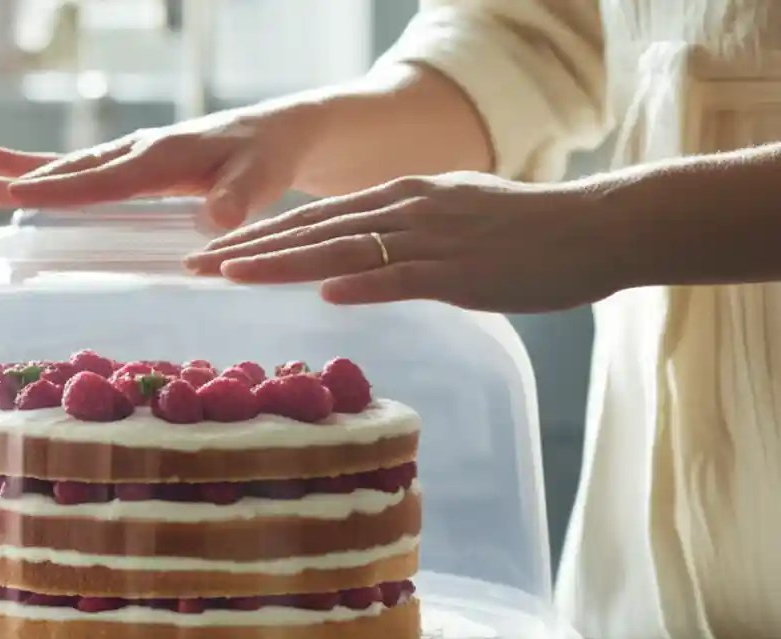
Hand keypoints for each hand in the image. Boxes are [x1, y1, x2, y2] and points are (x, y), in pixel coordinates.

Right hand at [0, 107, 321, 229]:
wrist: (279, 135)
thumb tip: (218, 216)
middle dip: (25, 176)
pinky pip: (86, 173)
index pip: (105, 179)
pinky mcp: (135, 164)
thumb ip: (238, 197)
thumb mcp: (262, 179)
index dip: (61, 190)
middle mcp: (141, 151)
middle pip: (73, 168)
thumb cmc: (269, 159)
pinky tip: (16, 180)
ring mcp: (134, 156)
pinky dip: (50, 176)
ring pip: (70, 165)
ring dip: (23, 169)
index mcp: (165, 156)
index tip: (20, 195)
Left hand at [183, 172, 625, 312]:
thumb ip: (398, 235)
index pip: (316, 218)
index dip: (262, 235)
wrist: (592, 229)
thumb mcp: (448, 217)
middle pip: (315, 230)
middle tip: (194, 265)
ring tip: (231, 274)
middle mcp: (407, 210)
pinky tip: (326, 293)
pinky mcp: (463, 271)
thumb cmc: (522, 233)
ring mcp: (433, 239)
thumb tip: (348, 267)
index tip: (214, 253)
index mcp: (401, 197)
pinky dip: (364, 284)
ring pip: (344, 250)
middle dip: (251, 249)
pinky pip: (406, 278)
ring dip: (284, 263)